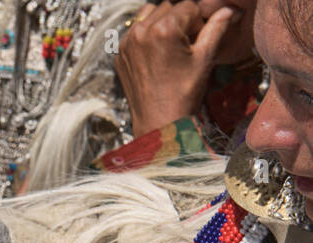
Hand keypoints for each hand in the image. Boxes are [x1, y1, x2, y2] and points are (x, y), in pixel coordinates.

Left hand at [116, 2, 236, 136]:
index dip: (199, 20)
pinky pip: (135, 31)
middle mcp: (140, 32)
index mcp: (163, 29)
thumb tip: (232, 9)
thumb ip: (217, 27)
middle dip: (181, 19)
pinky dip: (147, 35)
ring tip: (172, 45)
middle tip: (187, 43)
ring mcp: (127, 43)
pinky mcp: (119, 53)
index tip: (200, 38)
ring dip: (163, 22)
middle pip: (168, 7)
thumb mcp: (205, 58)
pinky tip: (157, 53)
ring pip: (149, 14)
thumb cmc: (183, 93)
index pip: (189, 6)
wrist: (158, 122)